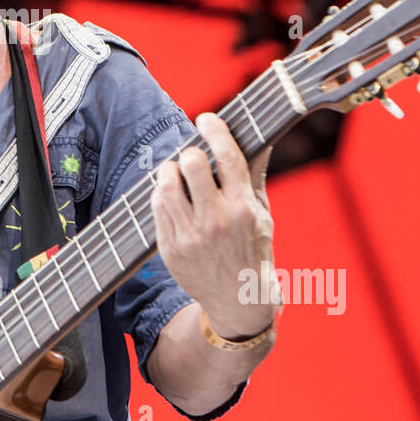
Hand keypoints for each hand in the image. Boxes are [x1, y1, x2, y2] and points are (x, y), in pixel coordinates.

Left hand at [149, 113, 275, 337]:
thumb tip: (261, 136)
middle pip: (192, 165)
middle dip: (190, 153)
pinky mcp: (170, 249)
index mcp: (244, 209)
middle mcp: (216, 222)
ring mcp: (190, 237)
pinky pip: (156, 207)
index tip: (206, 118)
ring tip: (177, 172)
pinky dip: (161, 194)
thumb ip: (255, 174)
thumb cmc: (253, 250)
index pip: (227, 157)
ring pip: (167, 184)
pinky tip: (171, 196)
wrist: (239, 302)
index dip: (214, 130)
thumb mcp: (263, 213)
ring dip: (170, 170)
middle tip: (192, 155)